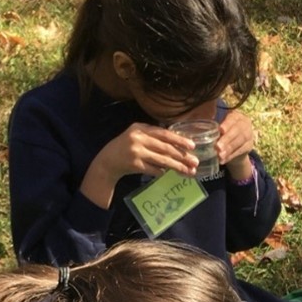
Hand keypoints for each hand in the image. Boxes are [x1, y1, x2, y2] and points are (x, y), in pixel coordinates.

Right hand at [79, 123, 198, 208]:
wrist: (107, 161)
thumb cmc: (125, 148)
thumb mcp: (136, 136)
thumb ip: (152, 136)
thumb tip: (176, 142)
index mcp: (140, 128)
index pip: (164, 134)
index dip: (179, 139)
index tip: (192, 146)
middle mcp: (138, 138)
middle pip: (165, 147)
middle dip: (182, 155)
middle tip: (195, 161)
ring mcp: (136, 152)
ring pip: (162, 159)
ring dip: (176, 166)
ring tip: (188, 171)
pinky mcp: (134, 165)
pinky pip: (153, 169)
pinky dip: (162, 171)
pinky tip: (169, 173)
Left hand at [217, 110, 254, 179]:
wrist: (235, 146)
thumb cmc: (222, 134)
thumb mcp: (218, 129)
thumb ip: (211, 128)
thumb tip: (196, 130)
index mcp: (235, 116)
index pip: (233, 118)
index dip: (227, 124)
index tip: (220, 130)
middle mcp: (244, 123)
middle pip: (238, 130)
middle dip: (227, 139)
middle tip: (218, 147)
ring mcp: (249, 134)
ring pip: (240, 141)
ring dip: (229, 149)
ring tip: (220, 156)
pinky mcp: (249, 145)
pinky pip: (241, 151)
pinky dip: (231, 156)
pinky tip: (223, 160)